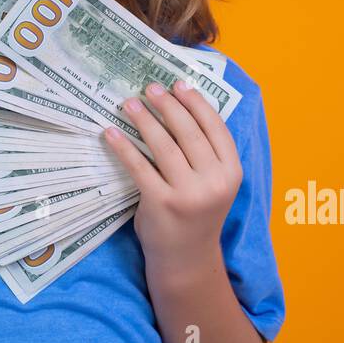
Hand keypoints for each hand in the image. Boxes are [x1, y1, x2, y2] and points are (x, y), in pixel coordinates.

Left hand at [101, 80, 242, 276]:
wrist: (186, 258)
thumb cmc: (197, 213)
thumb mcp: (214, 183)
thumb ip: (205, 154)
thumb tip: (178, 107)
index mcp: (232, 172)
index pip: (215, 127)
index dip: (196, 102)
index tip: (178, 84)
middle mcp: (214, 182)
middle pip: (189, 132)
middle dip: (168, 105)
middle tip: (149, 88)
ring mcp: (188, 194)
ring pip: (164, 145)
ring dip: (144, 119)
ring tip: (129, 104)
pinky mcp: (161, 204)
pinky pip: (139, 167)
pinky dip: (124, 147)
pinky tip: (111, 133)